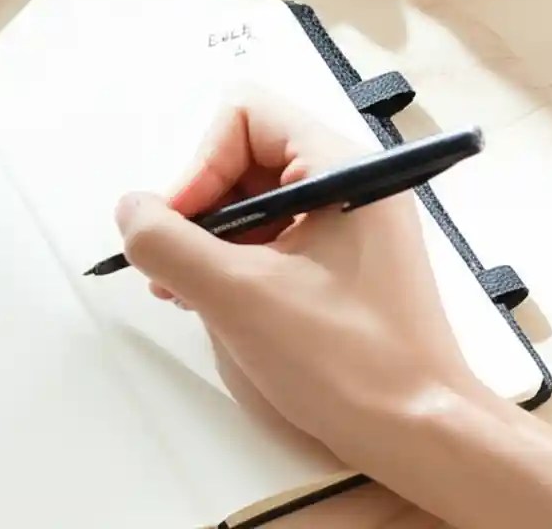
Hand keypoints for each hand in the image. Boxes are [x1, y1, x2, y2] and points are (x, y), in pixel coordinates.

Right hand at [112, 89, 487, 467]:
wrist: (419, 434)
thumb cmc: (350, 363)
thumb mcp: (237, 295)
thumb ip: (168, 242)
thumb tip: (132, 211)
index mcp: (343, 169)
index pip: (246, 118)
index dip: (198, 166)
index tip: (178, 227)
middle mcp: (351, 184)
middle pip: (244, 157)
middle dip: (198, 207)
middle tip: (173, 263)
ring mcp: (349, 225)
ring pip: (253, 201)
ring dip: (210, 239)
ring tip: (185, 289)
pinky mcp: (343, 264)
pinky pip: (272, 238)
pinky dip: (234, 262)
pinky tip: (214, 301)